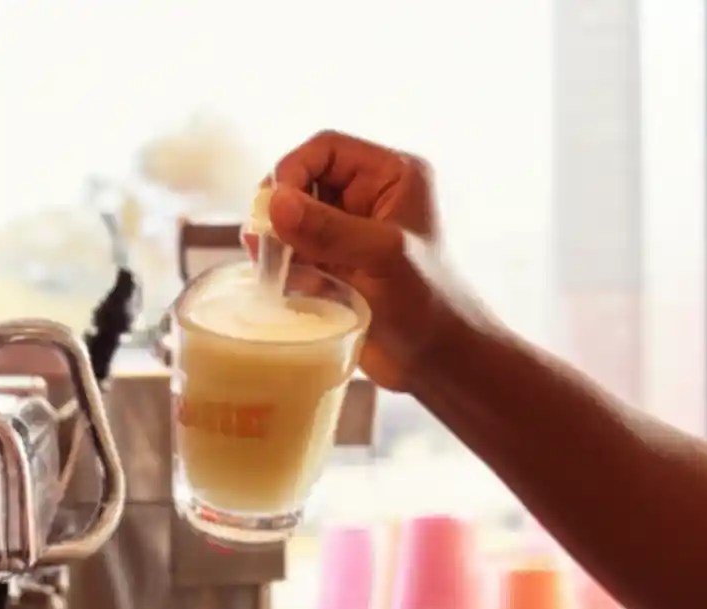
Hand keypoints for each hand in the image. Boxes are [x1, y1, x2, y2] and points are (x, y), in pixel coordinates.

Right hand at [252, 131, 474, 390]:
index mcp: (394, 175)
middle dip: (279, 209)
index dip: (293, 170)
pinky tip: (278, 283)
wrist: (441, 362)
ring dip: (276, 239)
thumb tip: (275, 202)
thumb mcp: (382, 258)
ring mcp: (351, 232)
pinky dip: (282, 263)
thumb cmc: (430, 304)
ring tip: (269, 264)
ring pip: (293, 218)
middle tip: (266, 242)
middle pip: (303, 180)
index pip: (327, 148)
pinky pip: (295, 251)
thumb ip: (330, 230)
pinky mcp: (337, 266)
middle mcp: (371, 196)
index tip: (274, 208)